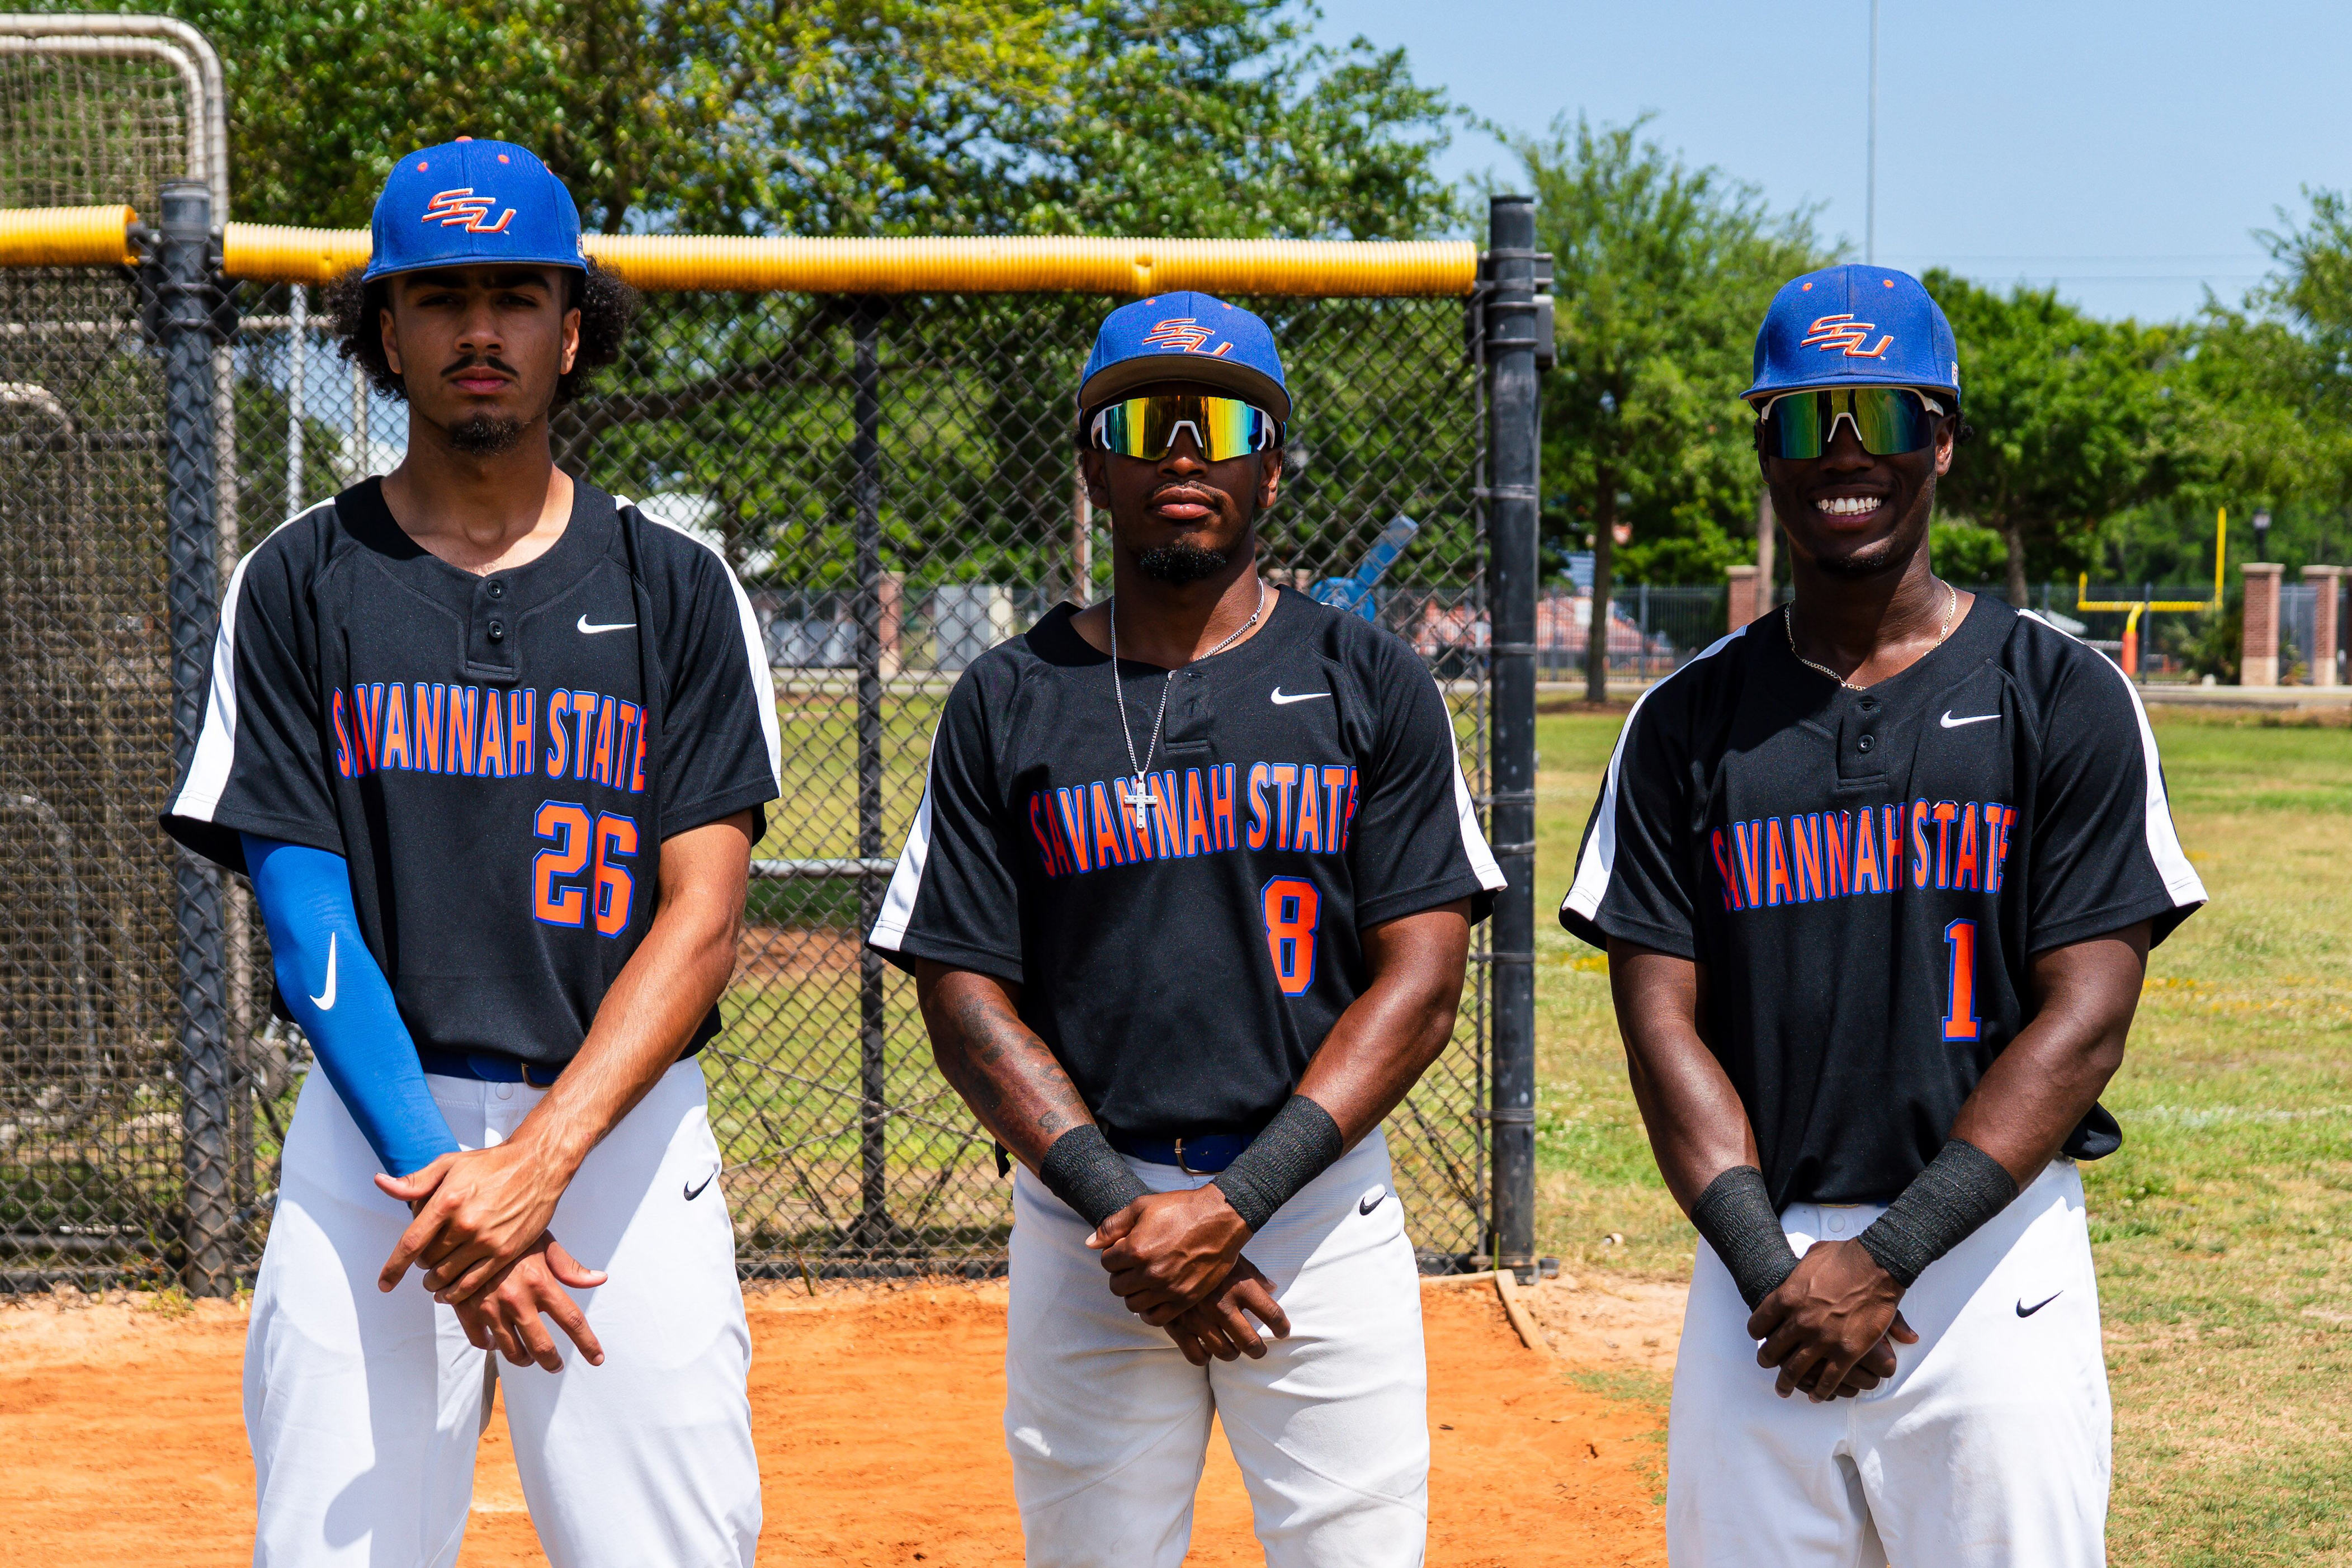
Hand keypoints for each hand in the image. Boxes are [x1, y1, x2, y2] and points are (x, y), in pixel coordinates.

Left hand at [375, 1139, 574, 1302]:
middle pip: (428, 1261)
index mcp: (448, 1200)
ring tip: (434, 1280)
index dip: (394, 1267)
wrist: (538, 1165)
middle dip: (421, 1265)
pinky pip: (472, 1282)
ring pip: (447, 1276)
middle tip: (425, 1261)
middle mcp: (465, 1223)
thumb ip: (415, 1181)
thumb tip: (381, 1184)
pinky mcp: (505, 1251)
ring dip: (435, 1283)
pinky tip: (449, 1293)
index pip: (411, 1243)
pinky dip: (456, 1292)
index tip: (384, 1283)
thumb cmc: (492, 1164)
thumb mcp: (449, 1164)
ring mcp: (487, 1240)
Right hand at [449, 1233, 608, 1371]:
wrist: (466, 1227)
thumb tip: (600, 1279)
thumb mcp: (544, 1243)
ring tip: (529, 1357)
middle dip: (552, 1362)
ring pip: (511, 1351)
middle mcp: (517, 1299)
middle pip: (541, 1346)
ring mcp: (490, 1307)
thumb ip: (570, 1267)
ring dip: (523, 1358)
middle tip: (556, 1365)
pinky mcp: (466, 1310)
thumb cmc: (511, 1233)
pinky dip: (491, 1345)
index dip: (587, 1344)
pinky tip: (497, 1341)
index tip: (597, 1358)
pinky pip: (481, 1341)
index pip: (573, 1321)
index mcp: (541, 1282)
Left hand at [1090, 1186, 1251, 1322]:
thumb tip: (1090, 1242)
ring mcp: (1167, 1289)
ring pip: (1132, 1304)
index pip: (1106, 1263)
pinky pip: (1156, 1318)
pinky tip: (1153, 1298)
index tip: (1125, 1249)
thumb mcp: (1142, 1206)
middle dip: (1121, 1274)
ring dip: (1134, 1292)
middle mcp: (1149, 1273)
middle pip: (1117, 1286)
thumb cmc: (1182, 1208)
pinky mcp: (1184, 1299)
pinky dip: (1149, 1312)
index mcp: (1135, 1249)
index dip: (1113, 1254)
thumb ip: (1112, 1225)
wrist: (1220, 1218)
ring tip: (1144, 1280)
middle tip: (1134, 1264)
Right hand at [1162, 1259, 1291, 1365]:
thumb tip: (1272, 1288)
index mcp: (1240, 1286)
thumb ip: (1253, 1274)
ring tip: (1234, 1349)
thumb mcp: (1232, 1256)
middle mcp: (1222, 1305)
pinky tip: (1208, 1349)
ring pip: (1226, 1353)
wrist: (1163, 1249)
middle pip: (1251, 1343)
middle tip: (1258, 1349)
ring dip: (1233, 1353)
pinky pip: (1197, 1356)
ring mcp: (1200, 1318)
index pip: (1272, 1314)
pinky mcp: (1178, 1326)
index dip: (1282, 1327)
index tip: (1282, 1331)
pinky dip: (1205, 1357)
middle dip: (1258, 1350)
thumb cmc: (1204, 1251)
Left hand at [1747, 1238, 1918, 1400]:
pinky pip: (1828, 1380)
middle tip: (1767, 1366)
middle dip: (1768, 1361)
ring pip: (1796, 1370)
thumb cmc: (1845, 1256)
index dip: (1757, 1333)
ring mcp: (1822, 1340)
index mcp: (1787, 1298)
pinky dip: (1820, 1391)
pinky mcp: (1846, 1353)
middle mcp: (1800, 1322)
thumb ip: (1799, 1269)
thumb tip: (1797, 1268)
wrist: (1877, 1265)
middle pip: (1773, 1350)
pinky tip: (1816, 1396)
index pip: (1759, 1324)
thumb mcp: (1811, 1257)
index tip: (1759, 1337)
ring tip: (1783, 1389)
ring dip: (1787, 1383)